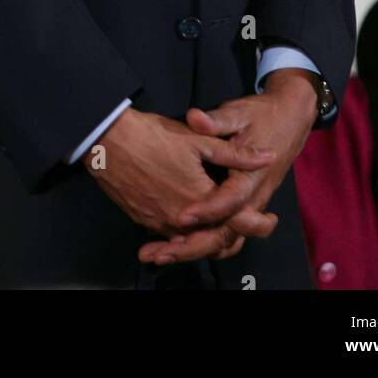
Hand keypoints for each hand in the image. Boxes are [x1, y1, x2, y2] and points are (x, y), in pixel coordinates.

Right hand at [81, 107, 277, 262]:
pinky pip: (171, 237)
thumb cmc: (154, 137)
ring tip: (224, 228)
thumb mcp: (199, 140)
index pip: (236, 222)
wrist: (108, 140)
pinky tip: (191, 224)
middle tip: (251, 225)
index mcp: (200, 201)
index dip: (256, 222)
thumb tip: (268, 156)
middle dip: (233, 235)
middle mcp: (181, 221)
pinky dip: (185, 235)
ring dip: (209, 237)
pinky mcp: (144, 221)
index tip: (270, 218)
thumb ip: (236, 154)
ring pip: (192, 241)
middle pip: (214, 239)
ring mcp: (160, 224)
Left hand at [137, 69, 318, 266]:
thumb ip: (216, 120)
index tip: (182, 216)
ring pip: (230, 237)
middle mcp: (255, 197)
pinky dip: (210, 242)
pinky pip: (231, 232)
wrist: (290, 119)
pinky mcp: (249, 206)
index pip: (230, 200)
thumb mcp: (238, 113)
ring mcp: (253, 205)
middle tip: (165, 251)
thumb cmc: (261, 115)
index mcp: (251, 175)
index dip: (207, 209)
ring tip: (167, 253)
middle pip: (229, 231)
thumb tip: (193, 117)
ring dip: (201, 248)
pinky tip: (184, 241)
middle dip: (198, 243)